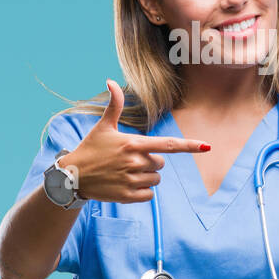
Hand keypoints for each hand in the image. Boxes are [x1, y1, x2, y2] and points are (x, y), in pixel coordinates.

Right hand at [63, 80, 209, 203]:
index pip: (168, 145)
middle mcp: (135, 162)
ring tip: (125, 173)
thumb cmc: (90, 149)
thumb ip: (114, 105)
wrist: (72, 176)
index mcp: (133, 144)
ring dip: (146, 178)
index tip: (207, 147)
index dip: (190, 146)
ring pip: (155, 180)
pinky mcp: (127, 196)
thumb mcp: (103, 127)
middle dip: (149, 162)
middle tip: (128, 161)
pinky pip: (148, 195)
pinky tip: (125, 185)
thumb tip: (111, 81)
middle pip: (160, 164)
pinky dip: (141, 192)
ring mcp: (131, 180)